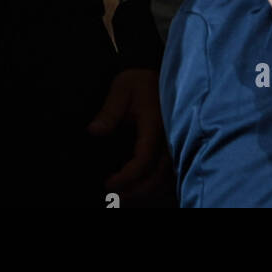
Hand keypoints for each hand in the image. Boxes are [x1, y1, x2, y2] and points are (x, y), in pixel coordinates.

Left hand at [87, 67, 170, 200]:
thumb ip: (110, 110)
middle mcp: (170, 135)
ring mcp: (176, 140)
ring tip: (126, 196)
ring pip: (168, 176)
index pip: (144, 158)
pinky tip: (142, 186)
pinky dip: (158, 183)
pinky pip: (172, 171)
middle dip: (137, 190)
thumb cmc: (140, 81)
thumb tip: (94, 130)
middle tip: (116, 197)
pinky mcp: (177, 143)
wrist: (159, 75)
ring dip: (148, 190)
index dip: (127, 176)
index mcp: (155, 123)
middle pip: (159, 174)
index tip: (108, 184)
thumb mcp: (122, 88)